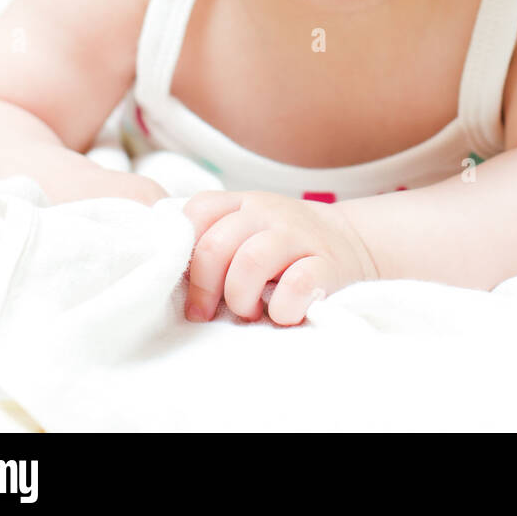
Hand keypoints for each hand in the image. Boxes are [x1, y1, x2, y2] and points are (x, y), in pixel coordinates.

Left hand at [180, 189, 378, 325]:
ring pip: (250, 262)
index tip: (185, 287)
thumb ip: (213, 238)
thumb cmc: (283, 245)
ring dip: (241, 299)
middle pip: (215, 245)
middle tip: (210, 313)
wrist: (352, 241)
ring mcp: (297, 235)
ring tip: (250, 311)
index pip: (197, 211)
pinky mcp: (326, 264)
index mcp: (242, 202)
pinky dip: (282, 308)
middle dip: (205, 289)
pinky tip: (282, 314)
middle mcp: (267, 212)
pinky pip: (296, 285)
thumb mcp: (248, 228)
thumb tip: (164, 274)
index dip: (182, 253)